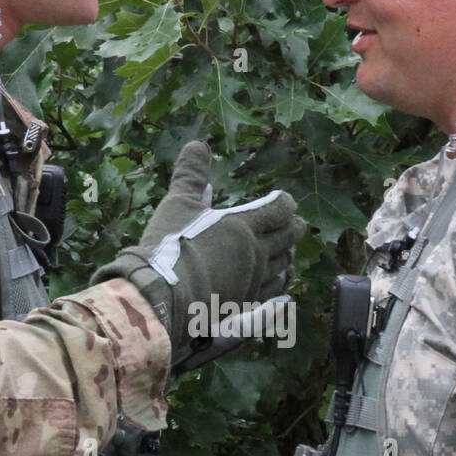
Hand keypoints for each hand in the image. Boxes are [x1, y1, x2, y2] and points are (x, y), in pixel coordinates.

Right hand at [94, 142, 303, 355]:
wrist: (160, 297)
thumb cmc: (169, 246)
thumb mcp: (177, 204)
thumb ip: (191, 175)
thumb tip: (197, 144)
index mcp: (244, 226)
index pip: (279, 209)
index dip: (284, 202)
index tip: (282, 199)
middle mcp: (256, 255)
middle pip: (288, 239)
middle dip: (293, 229)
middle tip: (295, 224)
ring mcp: (253, 285)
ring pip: (283, 270)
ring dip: (287, 259)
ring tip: (287, 256)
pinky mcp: (244, 310)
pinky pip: (272, 300)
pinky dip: (279, 293)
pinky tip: (282, 296)